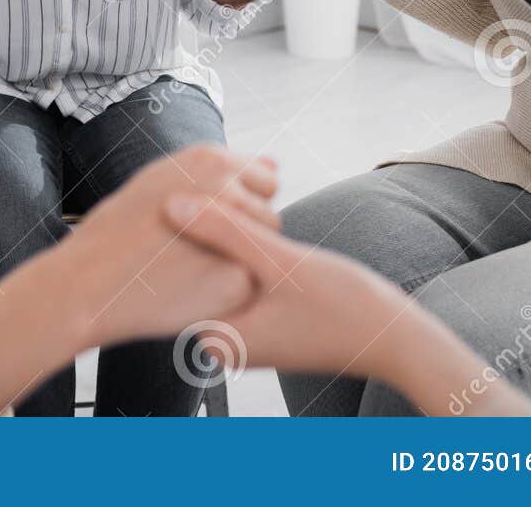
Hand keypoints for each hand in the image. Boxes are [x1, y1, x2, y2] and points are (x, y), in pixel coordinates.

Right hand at [35, 145, 280, 347]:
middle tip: (197, 251)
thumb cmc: (121, 230)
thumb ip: (223, 172)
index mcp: (211, 159)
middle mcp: (229, 188)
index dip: (244, 204)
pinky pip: (250, 285)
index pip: (266, 181)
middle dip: (245, 235)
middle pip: (269, 216)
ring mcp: (235, 232)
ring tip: (192, 269)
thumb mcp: (165, 180)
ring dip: (240, 261)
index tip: (213, 222)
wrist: (88, 282)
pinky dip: (230, 293)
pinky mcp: (238, 276)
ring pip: (265, 251)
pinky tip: (192, 292)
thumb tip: (276, 165)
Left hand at [163, 198, 530, 414]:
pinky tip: (239, 213)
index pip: (166, 284)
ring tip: (198, 194)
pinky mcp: (262, 316)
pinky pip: (235, 274)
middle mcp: (224, 340)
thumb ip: (224, 231)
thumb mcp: (279, 261)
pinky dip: (236, 248)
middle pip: (188, 276)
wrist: (393, 336)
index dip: (153, 239)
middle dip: (181, 236)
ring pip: (213, 270)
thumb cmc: (342, 305)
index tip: (137, 201)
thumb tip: (170, 202)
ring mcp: (244, 330)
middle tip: (160, 191)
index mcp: (217, 336)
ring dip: (212, 238)